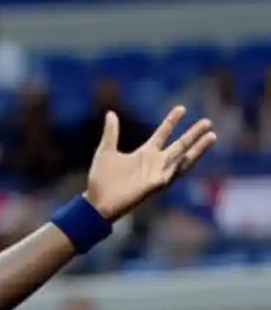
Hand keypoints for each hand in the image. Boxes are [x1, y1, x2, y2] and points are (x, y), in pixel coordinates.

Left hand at [84, 106, 216, 220]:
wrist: (97, 201)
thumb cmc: (101, 179)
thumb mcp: (106, 151)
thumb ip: (111, 132)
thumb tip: (110, 113)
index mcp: (144, 154)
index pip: (163, 133)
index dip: (172, 121)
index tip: (182, 108)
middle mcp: (155, 163)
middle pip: (179, 145)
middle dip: (193, 134)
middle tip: (208, 121)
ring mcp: (158, 173)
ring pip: (183, 158)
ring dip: (197, 148)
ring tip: (212, 135)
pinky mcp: (157, 184)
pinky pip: (173, 173)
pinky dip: (183, 164)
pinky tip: (192, 154)